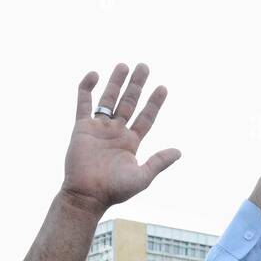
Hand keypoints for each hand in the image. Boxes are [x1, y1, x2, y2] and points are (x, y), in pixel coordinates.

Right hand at [60, 63, 179, 217]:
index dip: (154, 103)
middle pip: (129, 103)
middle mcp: (116, 132)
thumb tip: (179, 152)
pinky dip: (86, 88)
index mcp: (131, 143)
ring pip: (108, 99)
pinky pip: (83, 103)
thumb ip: (158, 162)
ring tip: (124, 65)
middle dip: (137, 85)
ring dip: (116, 82)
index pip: (146, 117)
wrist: (87, 195)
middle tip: (144, 66)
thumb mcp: (142, 177)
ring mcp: (99, 128)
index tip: (163, 88)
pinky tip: (94, 75)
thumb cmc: (114, 190)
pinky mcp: (81, 128)